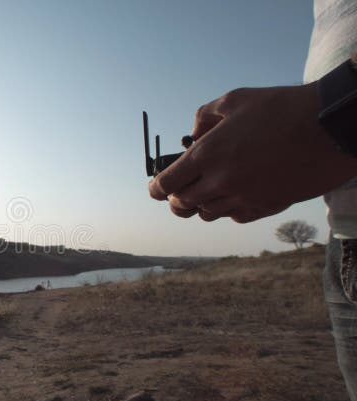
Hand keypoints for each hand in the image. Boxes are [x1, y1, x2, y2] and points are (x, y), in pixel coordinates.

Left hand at [148, 83, 356, 221]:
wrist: (331, 128)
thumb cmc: (284, 108)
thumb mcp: (236, 99)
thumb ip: (205, 115)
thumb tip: (194, 132)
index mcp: (208, 155)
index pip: (166, 184)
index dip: (155, 188)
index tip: (154, 188)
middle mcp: (221, 181)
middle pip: (182, 205)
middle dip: (175, 199)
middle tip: (178, 190)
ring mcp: (244, 197)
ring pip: (207, 214)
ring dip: (201, 204)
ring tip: (207, 189)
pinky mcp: (267, 206)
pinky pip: (235, 216)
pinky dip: (228, 209)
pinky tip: (234, 194)